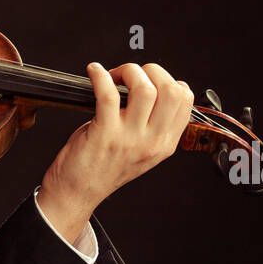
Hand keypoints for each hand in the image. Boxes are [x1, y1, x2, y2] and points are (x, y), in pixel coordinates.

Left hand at [37, 63, 193, 239]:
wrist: (77, 192)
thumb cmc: (102, 167)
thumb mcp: (141, 150)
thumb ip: (151, 124)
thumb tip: (149, 85)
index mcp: (164, 143)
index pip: (185, 100)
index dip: (167, 79)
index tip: (148, 79)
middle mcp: (151, 141)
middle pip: (171, 91)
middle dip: (150, 71)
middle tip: (129, 75)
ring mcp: (129, 139)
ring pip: (144, 89)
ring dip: (128, 72)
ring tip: (113, 76)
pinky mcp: (104, 134)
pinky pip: (108, 95)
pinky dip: (100, 76)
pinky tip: (94, 72)